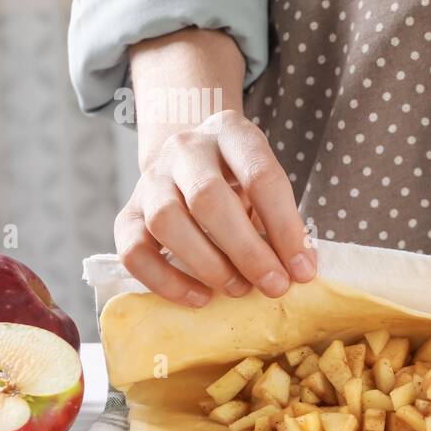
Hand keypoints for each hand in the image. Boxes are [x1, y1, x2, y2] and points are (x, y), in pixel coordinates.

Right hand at [115, 110, 315, 305]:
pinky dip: (166, 281)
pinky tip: (200, 298)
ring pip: (166, 221)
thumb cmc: (240, 179)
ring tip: (239, 289)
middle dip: (247, 251)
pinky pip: (133, 251)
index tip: (303, 270)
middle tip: (274, 285)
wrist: (190, 160)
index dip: (285, 228)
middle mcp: (185, 148)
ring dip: (208, 265)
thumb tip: (299, 269)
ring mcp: (150, 178)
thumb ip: (281, 220)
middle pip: (207, 197)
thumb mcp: (266, 185)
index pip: (261, 176)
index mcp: (231, 133)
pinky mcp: (126, 212)